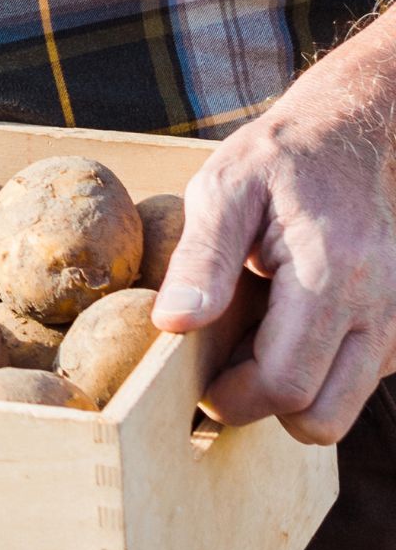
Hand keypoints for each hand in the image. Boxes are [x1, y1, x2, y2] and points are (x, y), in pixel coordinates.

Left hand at [152, 35, 395, 444]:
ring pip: (341, 407)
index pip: (285, 384)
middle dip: (262, 407)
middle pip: (320, 418)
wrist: (353, 130)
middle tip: (222, 367)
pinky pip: (355, 381)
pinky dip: (317, 373)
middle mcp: (380, 306)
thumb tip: (174, 323)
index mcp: (332, 275)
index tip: (196, 380)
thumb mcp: (223, 189)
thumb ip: (200, 258)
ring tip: (252, 338)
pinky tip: (284, 327)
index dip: (232, 398)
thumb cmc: (279, 156)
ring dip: (291, 393)